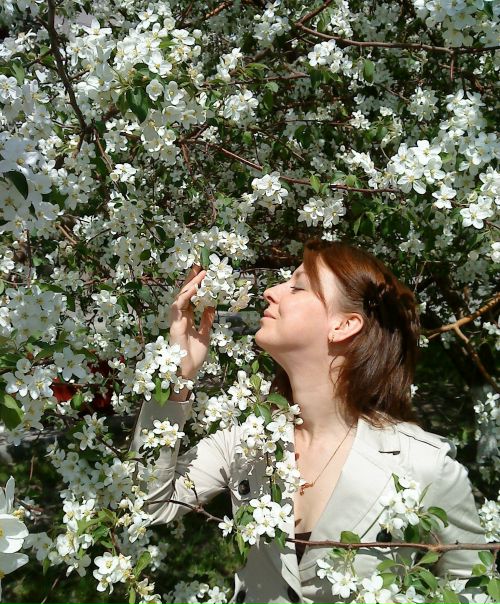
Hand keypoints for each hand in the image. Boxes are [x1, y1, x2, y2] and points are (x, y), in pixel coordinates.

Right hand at [168, 264, 215, 381]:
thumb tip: (211, 305)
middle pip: (184, 293)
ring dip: (190, 284)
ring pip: (181, 296)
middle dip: (191, 279)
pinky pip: (178, 306)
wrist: (188, 372)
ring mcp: (176, 320)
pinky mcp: (174, 324)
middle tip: (200, 264)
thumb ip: (206, 319)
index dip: (196, 285)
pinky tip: (194, 288)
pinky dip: (186, 296)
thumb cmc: (194, 356)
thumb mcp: (205, 334)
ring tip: (200, 272)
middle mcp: (180, 317)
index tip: (203, 272)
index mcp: (187, 318)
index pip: (191, 297)